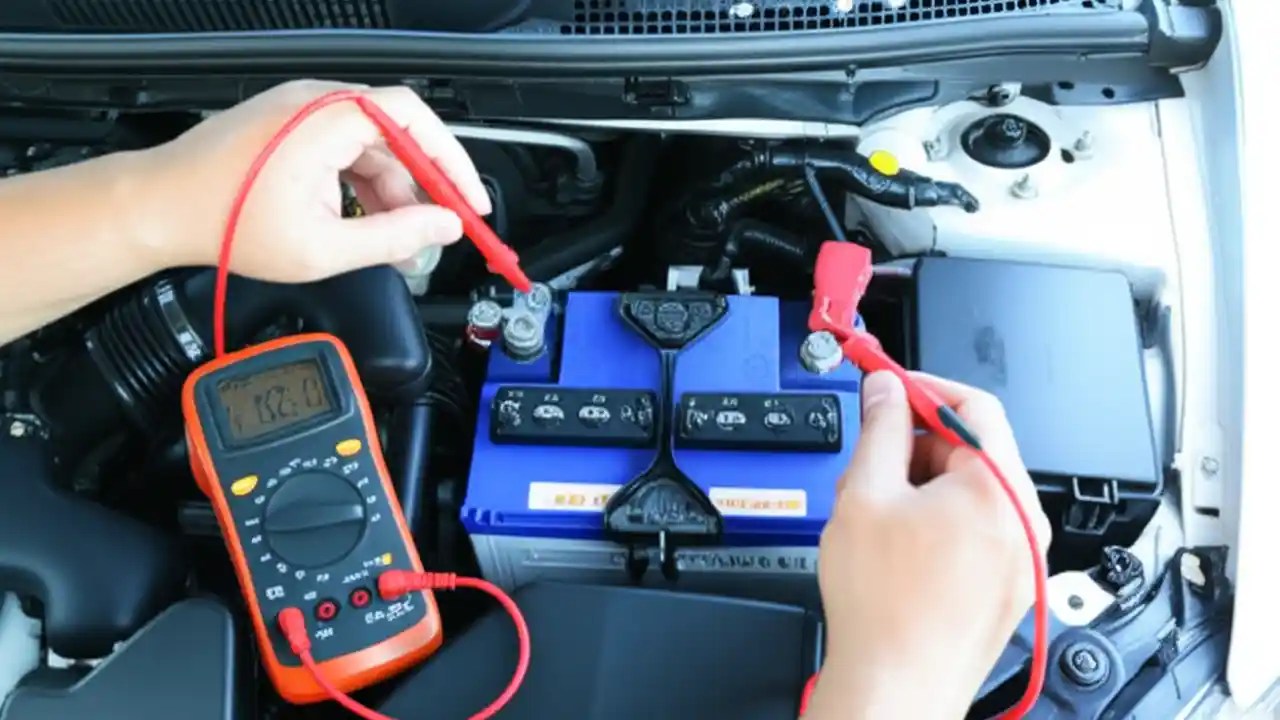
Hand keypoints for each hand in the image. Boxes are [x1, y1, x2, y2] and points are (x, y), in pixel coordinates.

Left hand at [135, 79, 490, 280]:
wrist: (157, 209)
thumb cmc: (222, 223)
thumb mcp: (324, 248)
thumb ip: (395, 238)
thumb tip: (441, 229)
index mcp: (328, 119)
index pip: (417, 123)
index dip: (454, 164)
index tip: (470, 203)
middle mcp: (316, 104)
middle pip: (399, 138)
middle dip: (423, 190)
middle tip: (439, 231)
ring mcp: (301, 114)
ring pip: (373, 149)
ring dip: (391, 195)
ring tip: (395, 244)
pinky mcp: (289, 129)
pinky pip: (345, 151)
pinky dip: (362, 187)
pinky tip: (364, 226)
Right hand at [806, 371, 1050, 718]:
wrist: (895, 686)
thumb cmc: (884, 608)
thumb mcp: (865, 495)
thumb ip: (880, 430)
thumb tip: (885, 392)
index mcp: (998, 490)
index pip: (972, 405)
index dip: (922, 387)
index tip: (888, 386)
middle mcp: (1024, 522)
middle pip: (974, 449)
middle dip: (917, 444)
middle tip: (872, 455)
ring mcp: (1023, 558)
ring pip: (972, 492)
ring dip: (924, 485)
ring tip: (878, 514)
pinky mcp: (1010, 585)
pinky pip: (979, 529)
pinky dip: (940, 520)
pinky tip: (898, 544)